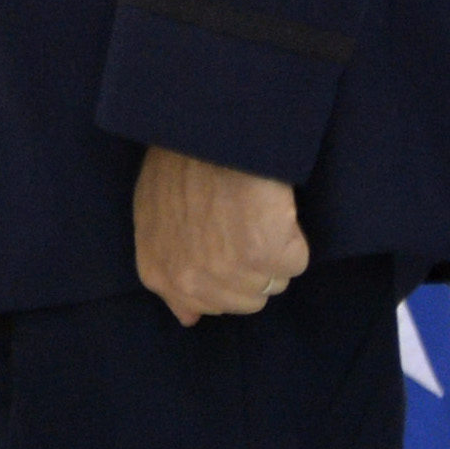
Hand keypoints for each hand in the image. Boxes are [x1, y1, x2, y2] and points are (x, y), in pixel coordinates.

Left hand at [133, 145, 309, 326]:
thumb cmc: (182, 162)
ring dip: (271, 250)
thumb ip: (167, 267)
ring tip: (252, 211)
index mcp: (160, 274)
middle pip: (245, 299)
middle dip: (248, 264)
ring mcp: (230, 273)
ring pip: (273, 283)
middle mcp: (192, 283)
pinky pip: (296, 261)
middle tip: (238, 220)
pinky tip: (270, 207)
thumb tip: (189, 318)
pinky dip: (292, 235)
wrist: (210, 130)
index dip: (222, 271)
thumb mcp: (153, 216)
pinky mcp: (268, 256)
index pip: (205, 306)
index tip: (223, 241)